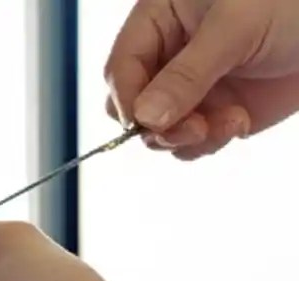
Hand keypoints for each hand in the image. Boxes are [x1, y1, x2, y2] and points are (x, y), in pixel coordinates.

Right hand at [106, 0, 298, 159]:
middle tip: (187, 129)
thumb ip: (187, 73)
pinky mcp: (216, 111)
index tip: (144, 122)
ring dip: (185, 138)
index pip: (123, 66)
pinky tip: (238, 121)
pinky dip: (210, 143)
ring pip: (159, 130)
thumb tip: (145, 116)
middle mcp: (169, 56)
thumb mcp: (234, 29)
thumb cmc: (290, 2)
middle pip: (133, 104)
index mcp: (160, 20)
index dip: (128, 97)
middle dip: (154, 125)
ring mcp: (192, 87)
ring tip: (224, 124)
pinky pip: (192, 142)